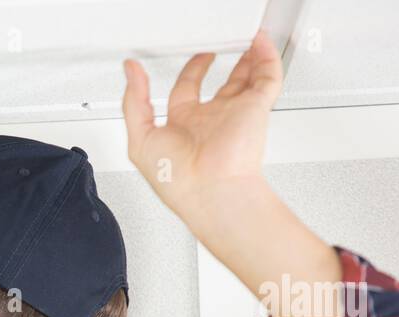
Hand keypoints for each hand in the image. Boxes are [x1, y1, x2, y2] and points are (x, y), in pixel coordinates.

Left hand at [122, 28, 282, 217]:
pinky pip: (267, 79)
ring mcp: (233, 115)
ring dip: (249, 60)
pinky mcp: (254, 110)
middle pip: (221, 86)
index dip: (187, 73)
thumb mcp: (139, 138)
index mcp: (183, 128)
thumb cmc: (176, 180)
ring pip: (247, 80)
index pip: (184, 92)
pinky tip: (262, 45)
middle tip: (222, 49)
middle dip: (224, 67)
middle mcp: (210, 122)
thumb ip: (134, 102)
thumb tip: (130, 73)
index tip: (189, 59)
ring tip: (250, 42)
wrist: (210, 193)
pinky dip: (268, 60)